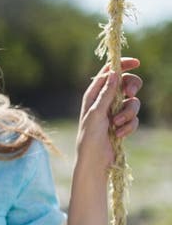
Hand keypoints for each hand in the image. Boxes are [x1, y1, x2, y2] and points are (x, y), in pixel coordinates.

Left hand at [75, 57, 141, 172]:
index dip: (122, 65)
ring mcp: (115, 112)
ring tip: (117, 125)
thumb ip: (106, 94)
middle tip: (130, 94)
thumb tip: (114, 73)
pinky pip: (134, 119)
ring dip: (128, 113)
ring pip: (133, 102)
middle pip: (126, 83)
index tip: (136, 63)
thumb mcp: (96, 113)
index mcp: (94, 94)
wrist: (94, 161)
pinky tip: (119, 135)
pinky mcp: (123, 124)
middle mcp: (105, 101)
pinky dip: (129, 126)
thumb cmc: (89, 137)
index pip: (109, 72)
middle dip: (131, 88)